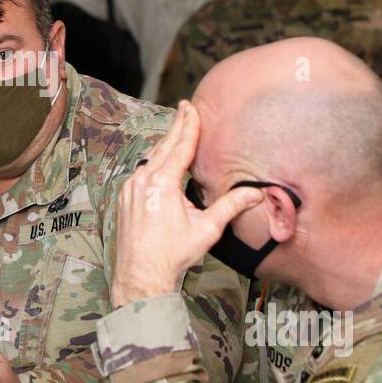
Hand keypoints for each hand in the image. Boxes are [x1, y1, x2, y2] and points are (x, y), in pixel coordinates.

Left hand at [111, 99, 261, 306]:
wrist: (141, 275)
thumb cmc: (174, 254)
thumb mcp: (207, 229)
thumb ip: (231, 206)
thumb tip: (256, 193)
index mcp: (163, 183)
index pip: (180, 147)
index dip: (189, 126)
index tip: (191, 107)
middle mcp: (143, 180)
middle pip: (164, 147)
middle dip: (176, 127)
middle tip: (184, 108)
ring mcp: (130, 189)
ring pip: (150, 159)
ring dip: (164, 144)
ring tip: (175, 131)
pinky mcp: (124, 198)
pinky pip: (141, 172)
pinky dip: (152, 162)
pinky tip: (158, 162)